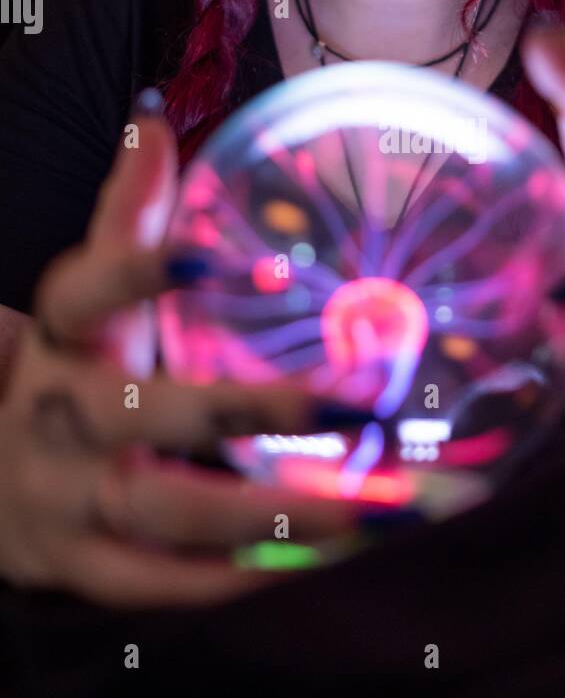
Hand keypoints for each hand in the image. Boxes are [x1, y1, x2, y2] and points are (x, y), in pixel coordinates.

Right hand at [0, 97, 375, 607]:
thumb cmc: (62, 368)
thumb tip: (155, 117)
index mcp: (63, 333)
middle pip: (150, 411)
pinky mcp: (80, 565)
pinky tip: (313, 564)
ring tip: (369, 508)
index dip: (141, 272)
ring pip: (169, 507)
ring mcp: (68, 496)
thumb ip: (125, 212)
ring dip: (271, 511)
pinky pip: (158, 581)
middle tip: (356, 398)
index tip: (217, 257)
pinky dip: (232, 576)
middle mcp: (62, 412)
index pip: (88, 291)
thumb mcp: (79, 296)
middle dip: (255, 409)